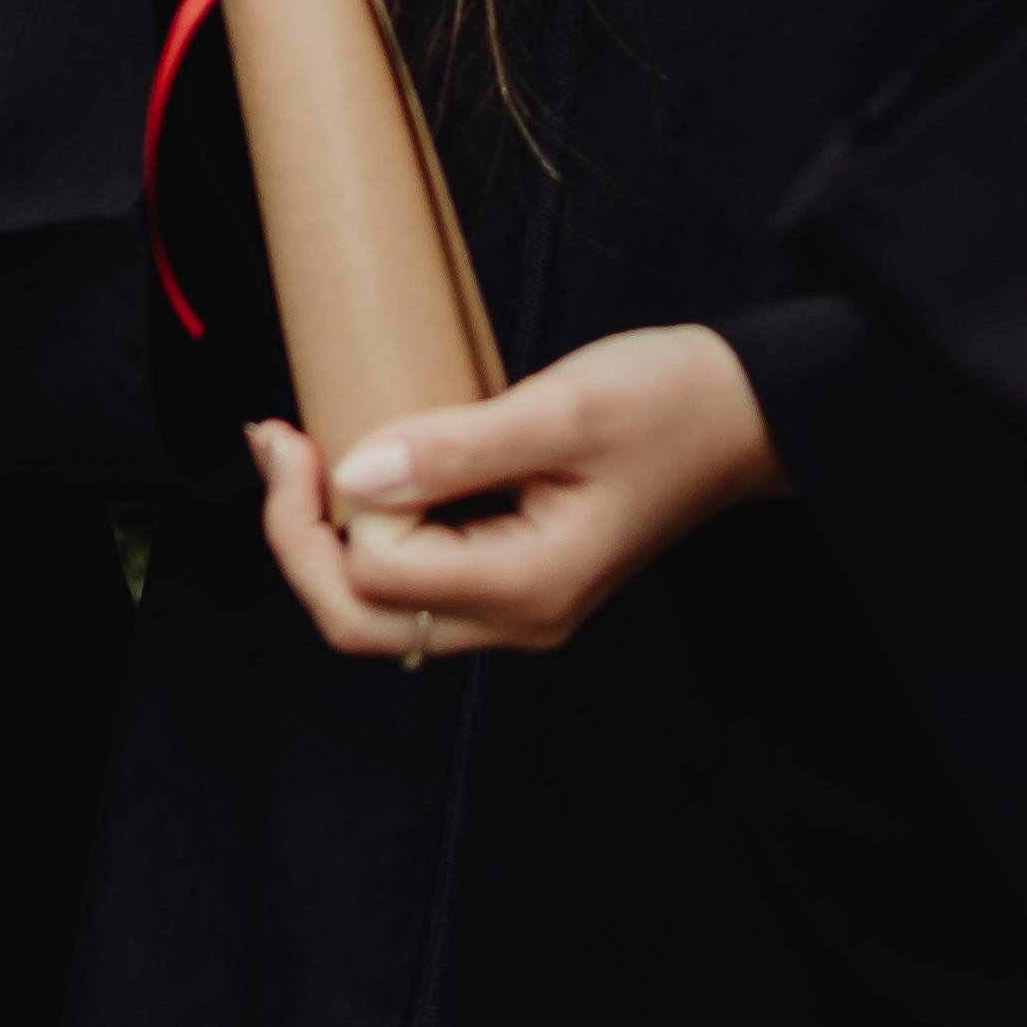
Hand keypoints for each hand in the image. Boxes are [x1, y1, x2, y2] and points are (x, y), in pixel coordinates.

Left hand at [246, 326, 782, 663]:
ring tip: (299, 456)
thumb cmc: (672, 403)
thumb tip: (356, 474)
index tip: (295, 430)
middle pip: (363, 623)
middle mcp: (522, 616)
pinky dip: (372, 534)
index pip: (380, 575)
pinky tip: (358, 474)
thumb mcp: (563, 408)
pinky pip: (421, 582)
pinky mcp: (520, 575)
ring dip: (328, 540)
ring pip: (386, 612)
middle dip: (298, 541)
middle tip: (276, 446)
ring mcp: (522, 605)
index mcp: (531, 585)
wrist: (750, 415)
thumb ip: (458, 446)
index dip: (321, 510)